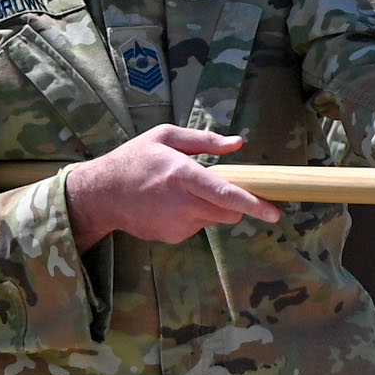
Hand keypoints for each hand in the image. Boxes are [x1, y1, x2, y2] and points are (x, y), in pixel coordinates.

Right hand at [66, 125, 277, 245]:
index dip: (253, 205)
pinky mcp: (173, 237)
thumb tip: (237, 144)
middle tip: (212, 185)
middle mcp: (182, 204)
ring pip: (215, 219)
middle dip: (233, 202)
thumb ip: (203, 140)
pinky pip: (197, 227)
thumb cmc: (133, 160)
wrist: (100, 195)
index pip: (226, 195)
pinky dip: (193, 216)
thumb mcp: (164, 137)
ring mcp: (177, 224)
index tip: (275, 213)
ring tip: (181, 192)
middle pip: (229, 212)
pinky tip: (169, 205)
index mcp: (182, 175)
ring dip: (210, 207)